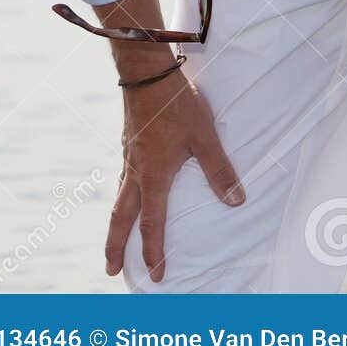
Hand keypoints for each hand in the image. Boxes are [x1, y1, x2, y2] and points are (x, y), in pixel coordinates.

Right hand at [107, 70, 243, 281]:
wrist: (144, 71)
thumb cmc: (176, 103)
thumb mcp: (204, 137)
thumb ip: (219, 170)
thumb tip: (236, 202)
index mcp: (153, 175)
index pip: (152, 223)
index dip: (154, 251)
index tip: (155, 275)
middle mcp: (135, 171)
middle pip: (120, 217)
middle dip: (114, 246)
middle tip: (109, 270)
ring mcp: (128, 157)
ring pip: (118, 198)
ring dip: (116, 223)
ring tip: (116, 238)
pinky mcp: (128, 143)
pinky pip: (122, 179)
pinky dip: (123, 197)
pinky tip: (130, 194)